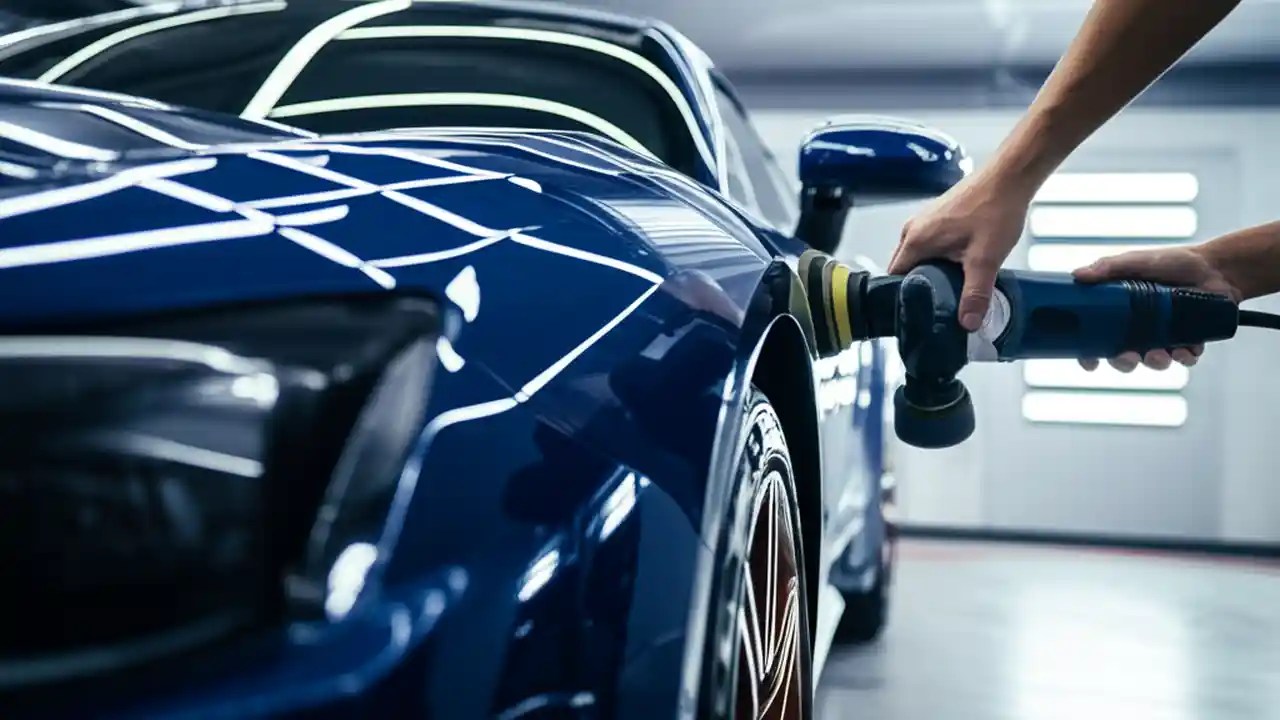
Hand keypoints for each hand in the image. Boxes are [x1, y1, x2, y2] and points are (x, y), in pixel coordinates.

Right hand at [889, 171, 1034, 330]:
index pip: (894, 278)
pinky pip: (928, 245)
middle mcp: (913, 229)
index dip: (904, 298)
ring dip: (930, 273)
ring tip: (949, 291)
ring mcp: (925, 221)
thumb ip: (975, 294)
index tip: (918, 315)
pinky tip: (958, 268)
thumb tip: (967, 324)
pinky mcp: (938, 217)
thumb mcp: (986, 259)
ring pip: (917, 257)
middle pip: (904, 269)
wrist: (1010, 176)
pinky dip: (938, 259)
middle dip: (918, 288)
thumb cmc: (995, 210)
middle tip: (937, 308)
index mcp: (915, 240)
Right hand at [1072, 245, 1240, 371]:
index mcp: (1121, 313)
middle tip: (1129, 357)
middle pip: (1123, 357)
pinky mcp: (1189, 341)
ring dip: (1155, 363)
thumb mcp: (1136, 262)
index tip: (1089, 362)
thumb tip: (1078, 275)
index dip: (1089, 354)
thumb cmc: (1173, 261)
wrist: (1215, 266)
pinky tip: (1185, 349)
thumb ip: (1108, 268)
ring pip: (1153, 361)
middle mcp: (1139, 329)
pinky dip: (1184, 358)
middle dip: (1123, 363)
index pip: (1097, 340)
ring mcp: (1164, 337)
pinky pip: (1184, 358)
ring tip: (1160, 354)